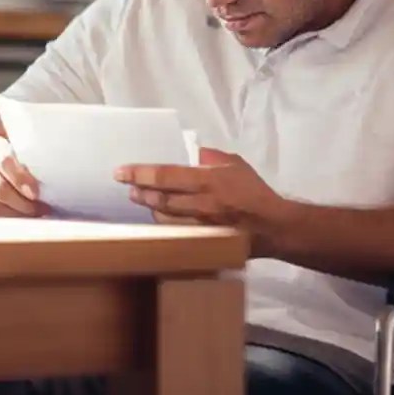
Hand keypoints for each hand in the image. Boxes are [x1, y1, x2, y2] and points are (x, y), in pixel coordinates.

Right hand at [0, 136, 47, 217]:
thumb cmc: (16, 159)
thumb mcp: (24, 151)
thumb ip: (35, 160)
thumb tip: (58, 178)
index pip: (6, 162)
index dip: (21, 179)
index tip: (36, 193)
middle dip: (23, 204)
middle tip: (41, 210)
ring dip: (15, 217)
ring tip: (32, 217)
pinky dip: (1, 224)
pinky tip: (16, 223)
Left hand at [115, 148, 286, 237]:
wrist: (272, 226)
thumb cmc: (254, 191)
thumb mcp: (235, 164)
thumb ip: (211, 157)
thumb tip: (191, 154)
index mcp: (207, 181)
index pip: (165, 175)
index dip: (140, 173)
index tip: (121, 172)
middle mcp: (200, 203)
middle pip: (159, 199)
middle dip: (140, 192)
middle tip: (127, 187)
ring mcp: (199, 226)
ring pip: (164, 218)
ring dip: (149, 208)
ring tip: (140, 200)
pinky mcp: (202, 241)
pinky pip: (175, 233)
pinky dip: (163, 224)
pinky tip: (158, 218)